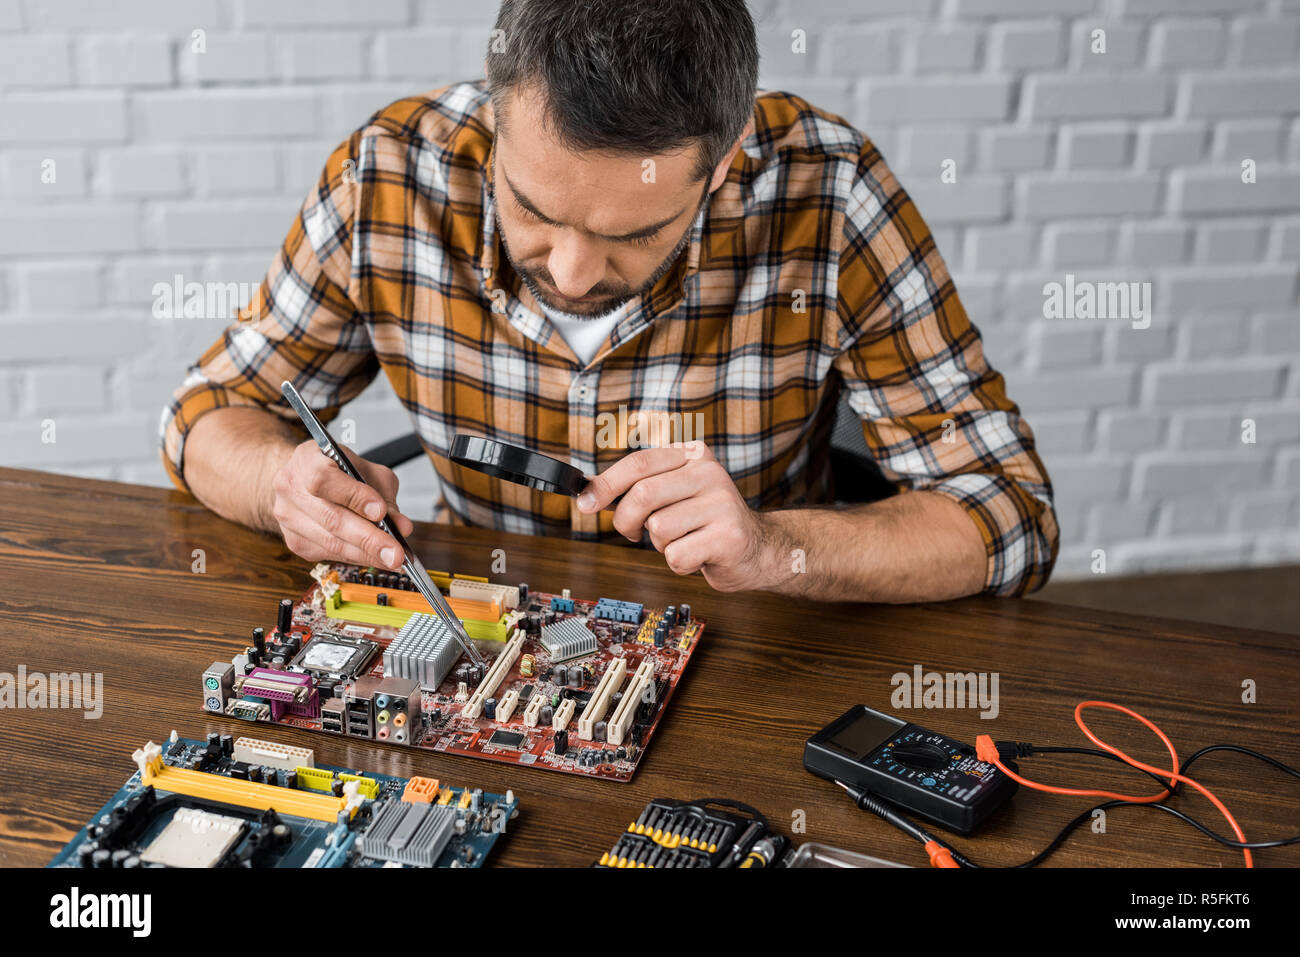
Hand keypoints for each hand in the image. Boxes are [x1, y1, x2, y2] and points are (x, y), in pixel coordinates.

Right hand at [270, 439, 414, 570]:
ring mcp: (288, 517)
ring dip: (366, 554)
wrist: (303, 478)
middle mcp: (290, 488)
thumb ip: (384, 494)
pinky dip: (356, 558)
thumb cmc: (337, 470)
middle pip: (330, 518)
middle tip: (395, 552)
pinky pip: (329, 554)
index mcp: (307, 459)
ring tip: (392, 559)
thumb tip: (401, 526)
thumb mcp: (365, 469)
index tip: (380, 512)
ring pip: (331, 542)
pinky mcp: (294, 540)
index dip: (354, 497)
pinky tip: (374, 558)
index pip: (325, 480)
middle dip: (369, 539)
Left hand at [576, 441, 781, 591]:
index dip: (605, 484)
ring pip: (658, 528)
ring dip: (661, 544)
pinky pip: (677, 556)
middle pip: (643, 494)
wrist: (759, 549)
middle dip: (626, 520)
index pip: (640, 463)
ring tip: (684, 540)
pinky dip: (679, 564)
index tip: (583, 503)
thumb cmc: (706, 522)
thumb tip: (589, 493)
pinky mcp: (729, 536)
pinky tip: (699, 555)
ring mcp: (722, 504)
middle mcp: (710, 473)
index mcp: (693, 455)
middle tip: (633, 532)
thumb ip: (639, 487)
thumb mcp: (676, 492)